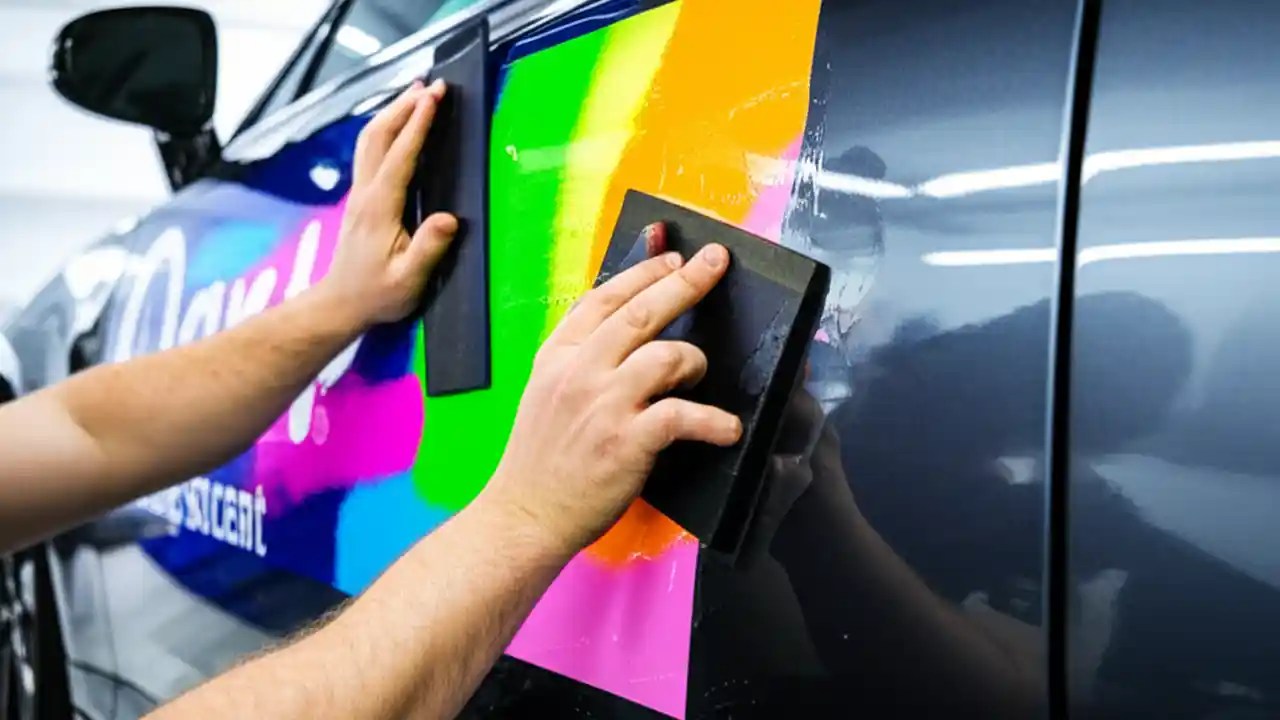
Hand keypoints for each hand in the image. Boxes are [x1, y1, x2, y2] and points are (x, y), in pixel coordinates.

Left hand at [318, 79, 457, 327]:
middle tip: (432, 84)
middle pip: (379, 136)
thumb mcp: (410, 279)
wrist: (341, 304)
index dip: (418, 123)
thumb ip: (430, 249)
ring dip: (392, 112)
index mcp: (381, 207)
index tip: (435, 96)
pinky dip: (386, 128)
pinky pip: (371, 151)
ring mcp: (360, 193)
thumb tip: (449, 218)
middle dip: (405, 106)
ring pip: (371, 139)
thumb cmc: (379, 295)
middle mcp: (366, 192)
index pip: (401, 155)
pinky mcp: (361, 197)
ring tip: (416, 93)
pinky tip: (398, 124)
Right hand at [483, 225, 743, 556]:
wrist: (524, 515)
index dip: (644, 272)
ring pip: (667, 355)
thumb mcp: (546, 392)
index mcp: (558, 355)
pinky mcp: (627, 441)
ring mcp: (604, 404)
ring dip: (694, 360)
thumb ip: (580, 360)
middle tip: (716, 263)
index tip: (674, 257)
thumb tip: (626, 332)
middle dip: (685, 281)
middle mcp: (580, 371)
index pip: (604, 297)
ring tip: (698, 375)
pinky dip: (714, 421)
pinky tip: (727, 429)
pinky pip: (684, 415)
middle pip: (641, 311)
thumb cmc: (539, 459)